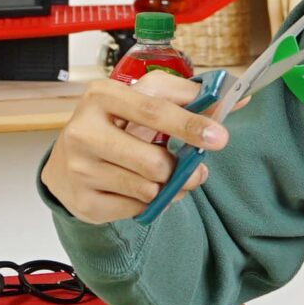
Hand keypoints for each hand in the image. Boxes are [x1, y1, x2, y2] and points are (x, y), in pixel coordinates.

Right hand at [43, 71, 225, 224]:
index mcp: (101, 96)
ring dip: (167, 187)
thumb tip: (238, 99)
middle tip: (193, 170)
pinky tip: (139, 190)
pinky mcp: (84, 200)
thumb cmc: (114, 129)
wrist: (65, 167)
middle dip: (181, 169)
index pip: (153, 110)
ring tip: (162, 178)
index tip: (220, 137)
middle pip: (154, 161)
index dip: (189, 124)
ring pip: (148, 188)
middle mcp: (84, 130)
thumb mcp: (141, 105)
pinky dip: (148, 202)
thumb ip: (187, 100)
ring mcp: (80, 168)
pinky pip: (136, 208)